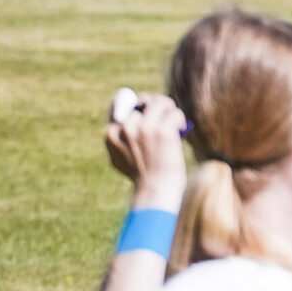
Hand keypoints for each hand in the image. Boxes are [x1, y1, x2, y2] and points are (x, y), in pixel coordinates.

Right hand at [104, 93, 188, 208]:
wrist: (154, 192)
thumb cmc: (141, 177)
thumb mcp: (120, 157)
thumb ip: (121, 138)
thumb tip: (131, 117)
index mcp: (112, 133)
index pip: (121, 102)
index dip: (137, 104)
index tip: (147, 109)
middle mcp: (126, 127)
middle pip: (144, 99)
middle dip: (156, 106)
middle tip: (165, 115)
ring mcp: (145, 127)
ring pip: (161, 102)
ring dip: (170, 111)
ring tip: (173, 123)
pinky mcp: (163, 130)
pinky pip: (174, 113)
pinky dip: (179, 120)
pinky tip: (179, 130)